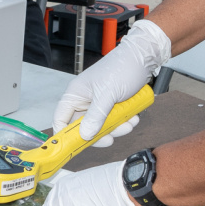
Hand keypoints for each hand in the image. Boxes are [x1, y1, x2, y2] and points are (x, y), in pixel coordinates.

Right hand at [53, 19, 171, 144]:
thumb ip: (96, 116)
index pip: (61, 119)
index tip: (75, 147)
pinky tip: (133, 117)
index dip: (65, 135)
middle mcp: (85, 100)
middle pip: (84, 127)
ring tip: (129, 122)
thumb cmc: (122, 68)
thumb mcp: (108, 94)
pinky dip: (124, 122)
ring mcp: (98, 103)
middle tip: (111, 138)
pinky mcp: (112, 105)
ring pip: (102, 126)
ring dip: (116, 128)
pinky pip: (114, 121)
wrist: (144, 58)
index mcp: (76, 94)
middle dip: (100, 133)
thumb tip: (84, 135)